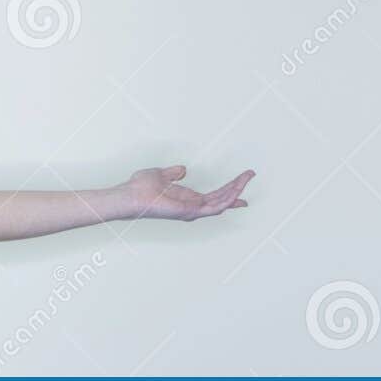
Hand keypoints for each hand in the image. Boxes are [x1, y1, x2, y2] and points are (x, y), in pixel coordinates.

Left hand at [120, 164, 253, 221]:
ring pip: (222, 202)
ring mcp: (192, 210)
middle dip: (237, 187)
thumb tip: (182, 169)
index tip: (242, 187)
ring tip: (247, 177)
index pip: (213, 196)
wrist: (130, 195)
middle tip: (250, 175)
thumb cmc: (139, 187)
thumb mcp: (160, 175)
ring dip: (236, 190)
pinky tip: (236, 191)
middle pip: (222, 198)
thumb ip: (173, 173)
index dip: (229, 191)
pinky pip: (214, 207)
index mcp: (187, 198)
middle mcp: (192, 206)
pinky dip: (227, 199)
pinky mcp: (190, 211)